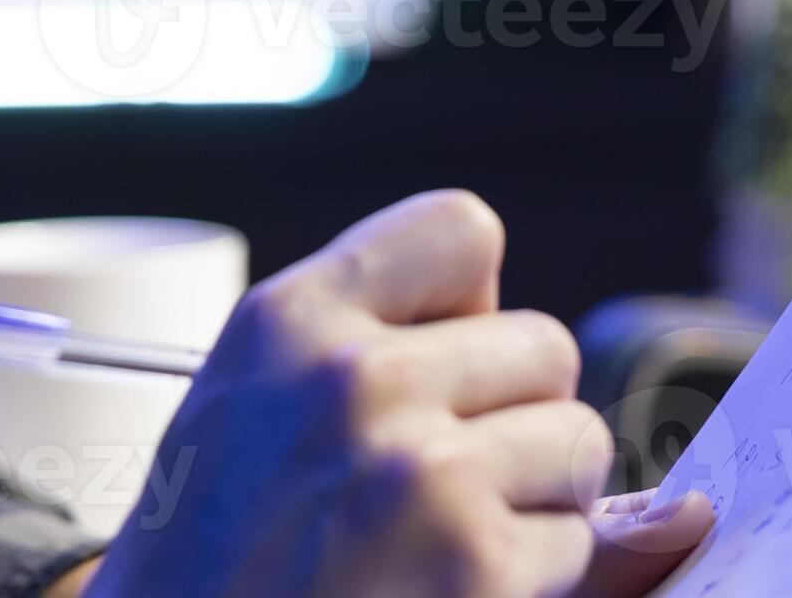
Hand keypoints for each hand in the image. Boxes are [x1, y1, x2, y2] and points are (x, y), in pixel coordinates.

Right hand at [79, 191, 713, 597]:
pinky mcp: (474, 561)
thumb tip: (500, 317)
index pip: (463, 229)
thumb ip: (363, 336)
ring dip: (536, 497)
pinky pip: (574, 538)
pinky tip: (448, 587)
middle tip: (446, 476)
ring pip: (578, 441)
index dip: (475, 303)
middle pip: (545, 344)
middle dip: (516, 413)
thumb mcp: (248, 399)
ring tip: (447, 536)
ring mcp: (420, 471)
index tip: (448, 360)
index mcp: (292, 318)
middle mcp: (354, 377)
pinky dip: (534, 574)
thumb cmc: (213, 553)